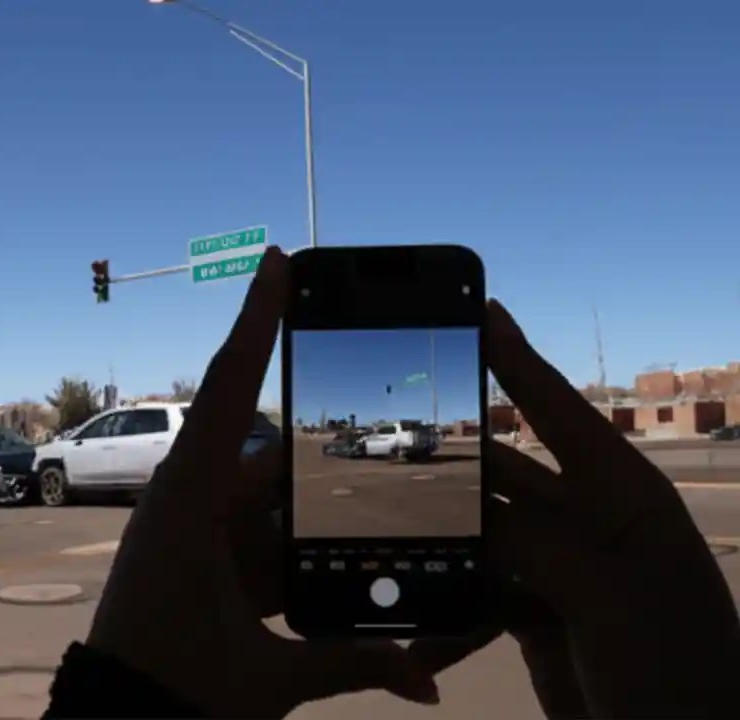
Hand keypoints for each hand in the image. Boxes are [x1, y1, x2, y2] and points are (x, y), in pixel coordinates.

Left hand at [83, 247, 439, 717]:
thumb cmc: (168, 686)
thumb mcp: (262, 679)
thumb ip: (349, 665)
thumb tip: (429, 675)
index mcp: (191, 502)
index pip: (231, 394)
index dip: (258, 324)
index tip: (278, 261)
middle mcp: (195, 501)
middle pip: (281, 454)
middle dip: (338, 453)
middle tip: (391, 433)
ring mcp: (202, 528)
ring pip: (280, 497)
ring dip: (324, 505)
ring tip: (396, 503)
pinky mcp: (209, 556)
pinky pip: (266, 530)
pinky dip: (305, 540)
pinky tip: (353, 550)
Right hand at [423, 300, 739, 718]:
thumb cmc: (677, 665)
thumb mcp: (610, 594)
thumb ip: (532, 544)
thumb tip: (467, 521)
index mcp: (623, 497)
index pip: (559, 411)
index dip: (517, 360)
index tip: (481, 309)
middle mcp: (588, 524)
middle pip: (502, 473)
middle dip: (446, 461)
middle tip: (383, 442)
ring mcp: (560, 573)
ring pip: (479, 535)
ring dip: (436, 539)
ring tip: (377, 530)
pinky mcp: (537, 619)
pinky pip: (476, 592)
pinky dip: (444, 604)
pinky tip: (409, 623)